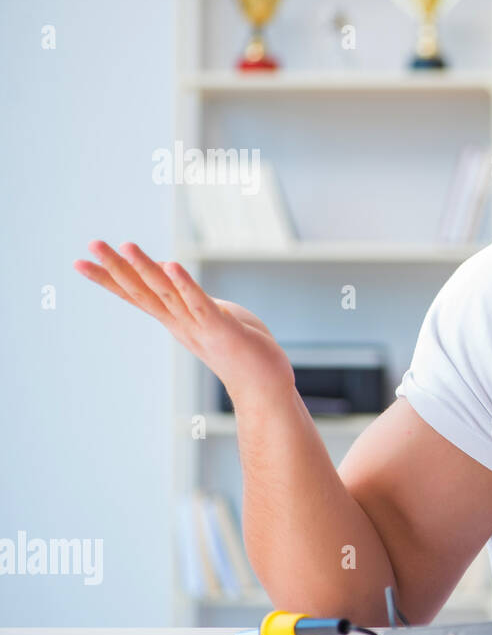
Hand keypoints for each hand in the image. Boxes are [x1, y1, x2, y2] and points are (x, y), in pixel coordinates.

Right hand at [74, 241, 294, 404]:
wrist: (265, 389)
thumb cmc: (246, 350)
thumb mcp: (215, 314)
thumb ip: (194, 296)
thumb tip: (172, 271)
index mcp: (177, 319)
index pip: (138, 295)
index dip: (111, 278)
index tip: (81, 261)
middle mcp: (181, 324)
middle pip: (143, 292)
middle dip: (116, 268)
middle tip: (90, 245)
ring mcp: (199, 328)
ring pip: (166, 294)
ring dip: (146, 270)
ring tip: (125, 246)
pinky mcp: (222, 330)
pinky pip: (201, 304)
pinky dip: (186, 285)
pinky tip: (172, 265)